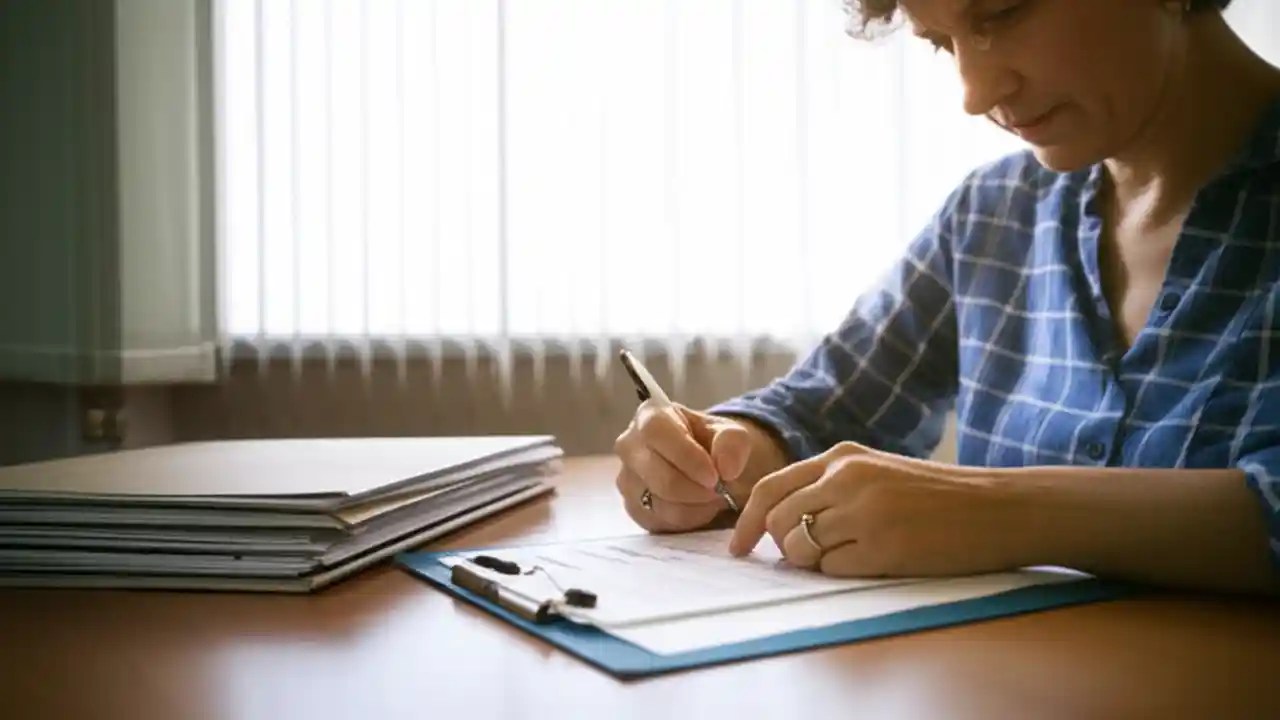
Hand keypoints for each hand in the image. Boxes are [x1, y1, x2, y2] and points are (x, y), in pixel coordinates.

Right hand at [614, 401, 752, 532]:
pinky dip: (687, 519)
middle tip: (721, 491)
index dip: (686, 456)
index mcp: (650, 415)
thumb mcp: (733, 435)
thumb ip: (733, 443)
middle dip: (696, 490)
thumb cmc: (714, 444)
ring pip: (660, 503)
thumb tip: (726, 469)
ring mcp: (626, 478)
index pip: (656, 432)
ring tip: (714, 496)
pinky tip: (700, 507)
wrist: (708, 467)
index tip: (714, 476)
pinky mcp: (632, 507)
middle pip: (658, 476)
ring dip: (695, 506)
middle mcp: (628, 445)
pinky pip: (659, 521)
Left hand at [728, 442, 1020, 576]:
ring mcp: (863, 512)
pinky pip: (832, 570)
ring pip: (800, 550)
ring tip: (848, 556)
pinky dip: (841, 573)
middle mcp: (845, 479)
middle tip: (803, 557)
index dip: (747, 522)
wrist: (996, 508)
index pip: (770, 487)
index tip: (738, 547)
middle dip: (781, 547)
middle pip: (778, 521)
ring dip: (812, 562)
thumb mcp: (877, 470)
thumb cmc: (937, 495)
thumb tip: (781, 524)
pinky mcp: (882, 547)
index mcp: (841, 457)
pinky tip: (872, 562)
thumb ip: (830, 485)